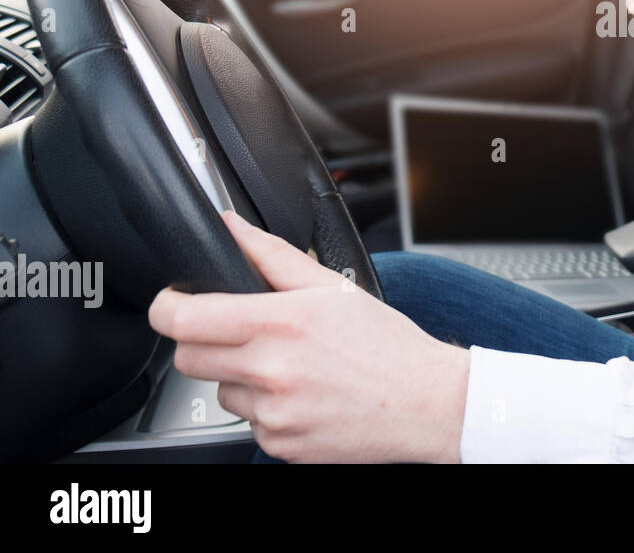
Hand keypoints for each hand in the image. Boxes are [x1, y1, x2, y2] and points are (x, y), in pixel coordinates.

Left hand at [149, 211, 467, 462]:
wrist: (427, 403)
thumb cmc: (388, 346)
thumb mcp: (334, 288)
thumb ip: (273, 256)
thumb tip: (233, 228)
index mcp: (281, 323)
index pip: (184, 319)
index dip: (167, 308)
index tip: (173, 303)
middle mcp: (271, 371)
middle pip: (188, 359)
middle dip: (202, 341)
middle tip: (239, 333)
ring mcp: (273, 415)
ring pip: (220, 393)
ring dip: (241, 378)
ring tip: (290, 368)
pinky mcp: (281, 446)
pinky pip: (251, 424)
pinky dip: (268, 410)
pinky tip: (305, 395)